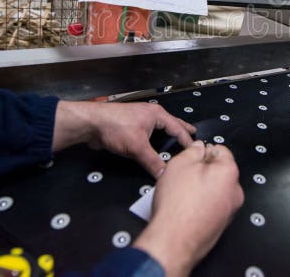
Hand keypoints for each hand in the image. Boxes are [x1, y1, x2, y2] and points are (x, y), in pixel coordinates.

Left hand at [52, 101, 195, 177]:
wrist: (91, 123)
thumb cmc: (117, 129)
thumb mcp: (137, 147)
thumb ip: (152, 161)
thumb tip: (165, 175)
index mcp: (157, 115)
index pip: (178, 128)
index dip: (187, 140)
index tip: (197, 150)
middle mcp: (151, 114)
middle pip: (171, 123)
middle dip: (182, 129)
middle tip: (194, 133)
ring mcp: (140, 119)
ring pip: (159, 128)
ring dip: (168, 133)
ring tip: (177, 139)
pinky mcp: (131, 126)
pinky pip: (149, 133)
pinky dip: (156, 138)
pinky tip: (156, 144)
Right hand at [134, 141, 243, 276]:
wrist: (174, 241)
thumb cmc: (177, 204)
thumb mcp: (180, 164)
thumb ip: (192, 151)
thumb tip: (198, 148)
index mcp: (229, 173)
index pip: (222, 150)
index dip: (205, 150)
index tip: (193, 155)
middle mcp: (234, 193)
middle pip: (219, 172)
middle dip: (202, 171)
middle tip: (184, 174)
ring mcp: (229, 212)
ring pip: (215, 191)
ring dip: (201, 188)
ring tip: (181, 192)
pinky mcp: (220, 226)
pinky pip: (211, 207)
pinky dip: (200, 204)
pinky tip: (184, 207)